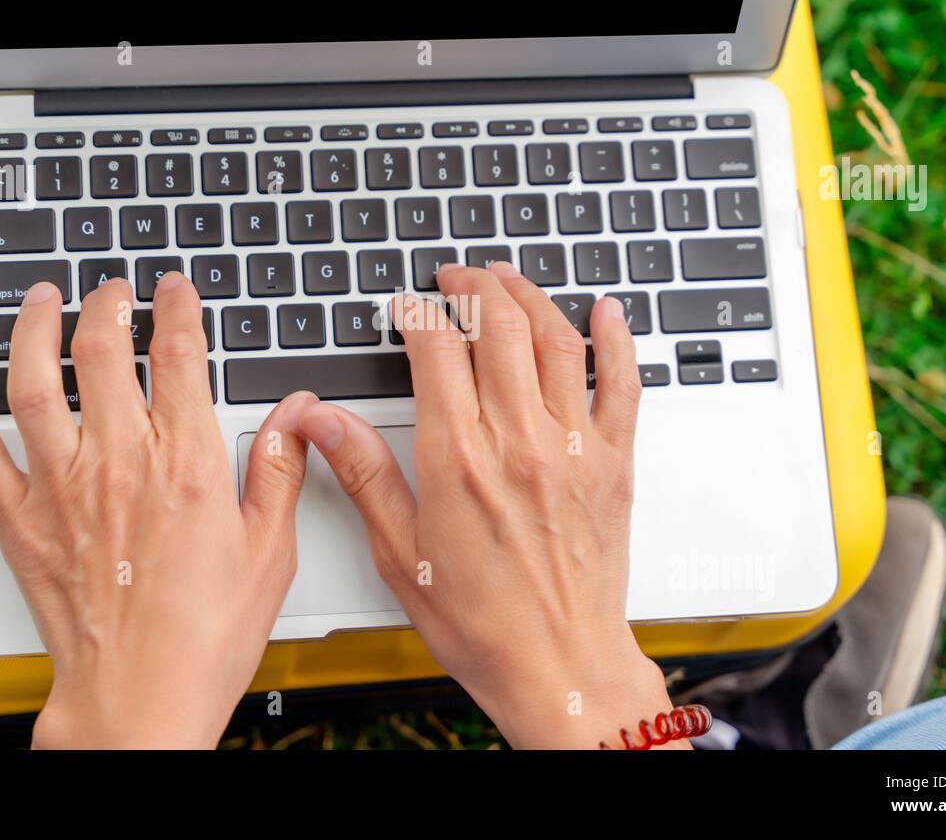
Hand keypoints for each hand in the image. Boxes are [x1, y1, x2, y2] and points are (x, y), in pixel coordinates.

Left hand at [0, 273, 315, 747]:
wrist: (139, 697)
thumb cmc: (204, 635)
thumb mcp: (270, 551)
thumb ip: (278, 470)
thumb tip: (295, 413)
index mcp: (186, 466)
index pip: (180, 356)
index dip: (178, 308)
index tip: (177, 289)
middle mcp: (120, 464)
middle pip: (103, 351)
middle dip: (110, 304)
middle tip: (115, 289)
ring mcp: (63, 488)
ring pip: (35, 382)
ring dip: (36, 328)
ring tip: (43, 299)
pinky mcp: (20, 519)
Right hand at [295, 262, 677, 748]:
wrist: (557, 667)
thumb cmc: (481, 622)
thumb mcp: (398, 550)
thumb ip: (362, 473)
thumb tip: (321, 421)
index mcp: (459, 457)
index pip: (435, 347)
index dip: (416, 313)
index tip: (405, 308)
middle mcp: (518, 440)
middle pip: (496, 324)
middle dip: (470, 286)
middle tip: (453, 278)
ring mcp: (572, 447)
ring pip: (554, 339)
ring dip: (528, 296)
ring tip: (506, 279)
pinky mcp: (613, 463)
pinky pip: (623, 383)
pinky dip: (616, 339)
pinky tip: (605, 312)